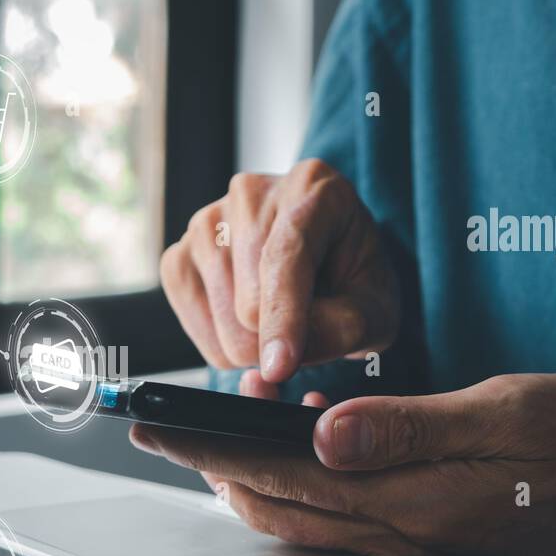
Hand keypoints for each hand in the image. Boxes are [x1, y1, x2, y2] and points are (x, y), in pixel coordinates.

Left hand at [130, 374, 555, 555]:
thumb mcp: (506, 414)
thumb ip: (409, 427)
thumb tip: (320, 433)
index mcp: (406, 497)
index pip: (278, 473)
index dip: (208, 447)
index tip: (156, 423)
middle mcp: (395, 529)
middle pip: (273, 503)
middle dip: (207, 467)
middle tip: (161, 432)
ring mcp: (408, 540)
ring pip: (298, 518)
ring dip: (245, 482)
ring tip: (209, 446)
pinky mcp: (425, 536)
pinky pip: (337, 522)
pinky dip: (296, 494)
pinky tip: (294, 462)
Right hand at [160, 160, 399, 382]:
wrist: (323, 264)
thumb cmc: (351, 281)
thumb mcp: (378, 308)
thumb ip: (344, 328)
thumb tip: (280, 358)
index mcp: (312, 188)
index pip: (285, 258)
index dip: (283, 318)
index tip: (279, 367)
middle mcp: (250, 194)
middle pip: (248, 304)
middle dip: (278, 339)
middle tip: (307, 326)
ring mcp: (206, 223)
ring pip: (222, 324)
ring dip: (255, 344)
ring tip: (279, 318)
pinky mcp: (178, 258)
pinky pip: (196, 328)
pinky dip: (225, 344)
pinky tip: (248, 323)